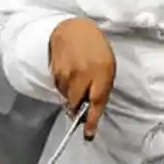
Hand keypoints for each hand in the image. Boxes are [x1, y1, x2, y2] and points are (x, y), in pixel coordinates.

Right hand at [48, 18, 115, 137]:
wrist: (73, 29)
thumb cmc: (95, 48)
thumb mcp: (107, 65)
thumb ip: (102, 87)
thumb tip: (92, 110)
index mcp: (102, 72)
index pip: (97, 102)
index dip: (92, 121)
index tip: (89, 134)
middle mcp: (84, 73)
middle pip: (77, 104)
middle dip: (78, 110)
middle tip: (81, 107)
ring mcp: (67, 73)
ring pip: (67, 98)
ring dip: (71, 97)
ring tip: (77, 81)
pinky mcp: (55, 72)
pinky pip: (59, 89)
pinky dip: (64, 88)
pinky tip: (69, 75)